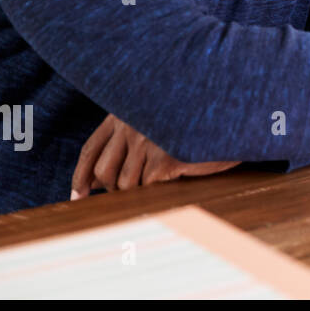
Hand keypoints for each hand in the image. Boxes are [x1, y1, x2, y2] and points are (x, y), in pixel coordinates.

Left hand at [70, 114, 239, 199]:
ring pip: (124, 183)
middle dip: (112, 188)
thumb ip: (125, 146)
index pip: (91, 149)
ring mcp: (149, 140)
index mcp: (123, 114)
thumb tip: (95, 183)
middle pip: (104, 171)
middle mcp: (132, 125)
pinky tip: (173, 176)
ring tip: (158, 182)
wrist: (231, 119)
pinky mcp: (166, 156)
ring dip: (138, 190)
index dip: (81, 176)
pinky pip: (148, 185)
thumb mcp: (152, 129)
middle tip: (130, 193)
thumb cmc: (192, 126)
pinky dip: (158, 188)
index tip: (78, 196)